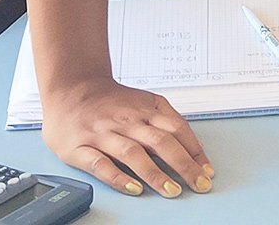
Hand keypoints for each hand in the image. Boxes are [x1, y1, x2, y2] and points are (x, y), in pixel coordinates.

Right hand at [41, 77, 213, 196]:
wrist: (70, 87)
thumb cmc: (110, 100)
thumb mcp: (143, 101)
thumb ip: (165, 120)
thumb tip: (192, 146)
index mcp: (146, 109)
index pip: (177, 129)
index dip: (195, 150)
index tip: (207, 170)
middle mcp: (127, 121)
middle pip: (161, 142)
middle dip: (183, 164)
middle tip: (199, 183)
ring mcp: (103, 134)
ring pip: (133, 154)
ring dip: (155, 174)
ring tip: (172, 190)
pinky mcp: (80, 148)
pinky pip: (101, 165)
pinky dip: (118, 178)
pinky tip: (134, 188)